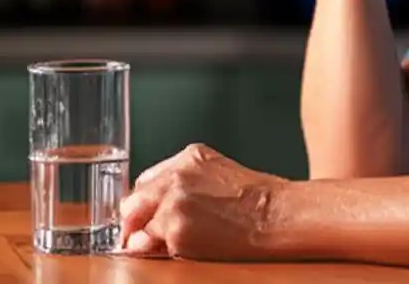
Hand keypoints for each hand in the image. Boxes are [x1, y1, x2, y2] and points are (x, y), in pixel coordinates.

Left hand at [118, 143, 287, 259]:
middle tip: (143, 236)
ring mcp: (173, 202)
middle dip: (136, 220)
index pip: (147, 180)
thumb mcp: (220, 172)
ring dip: (147, 238)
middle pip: (133, 202)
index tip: (145, 215)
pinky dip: (159, 251)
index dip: (145, 202)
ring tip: (174, 242)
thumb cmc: (259, 199)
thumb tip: (161, 205)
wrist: (275, 215)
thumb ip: (188, 181)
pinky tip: (184, 247)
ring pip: (137, 225)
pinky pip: (149, 246)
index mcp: (190, 156)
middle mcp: (176, 176)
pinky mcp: (174, 229)